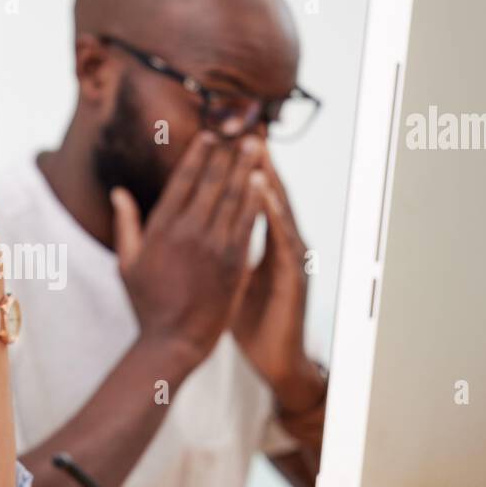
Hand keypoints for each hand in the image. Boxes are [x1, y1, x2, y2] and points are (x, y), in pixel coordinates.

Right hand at [112, 131, 267, 373]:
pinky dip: (255, 200)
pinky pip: (247, 223)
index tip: (209, 136)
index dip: (198, 155)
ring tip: (255, 148)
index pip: (183, 181)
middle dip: (226, 154)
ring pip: (232, 198)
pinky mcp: (234, 262)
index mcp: (161, 229)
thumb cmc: (147, 303)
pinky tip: (260, 182)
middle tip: (239, 132)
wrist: (175, 340)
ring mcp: (214, 246)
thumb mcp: (126, 263)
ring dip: (245, 169)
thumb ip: (126, 224)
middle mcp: (188, 232)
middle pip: (211, 182)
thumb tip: (118, 192)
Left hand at [225, 137, 321, 410]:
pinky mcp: (293, 277)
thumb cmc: (249, 319)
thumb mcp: (229, 278)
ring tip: (257, 152)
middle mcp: (278, 244)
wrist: (274, 358)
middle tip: (244, 128)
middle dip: (255, 162)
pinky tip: (267, 198)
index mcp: (258, 243)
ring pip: (280, 212)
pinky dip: (277, 218)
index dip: (234, 170)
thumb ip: (214, 247)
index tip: (221, 139)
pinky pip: (284, 242)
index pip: (246, 198)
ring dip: (270, 182)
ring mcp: (289, 259)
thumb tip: (192, 226)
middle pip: (266, 196)